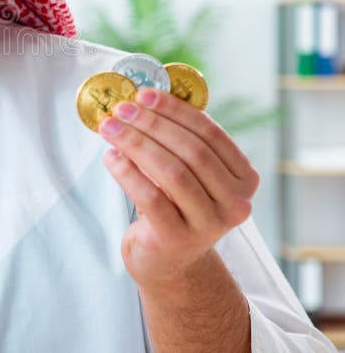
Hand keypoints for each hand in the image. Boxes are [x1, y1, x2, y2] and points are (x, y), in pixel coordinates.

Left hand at [98, 87, 258, 291]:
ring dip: (136, 144)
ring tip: (109, 128)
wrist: (167, 258)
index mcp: (243, 177)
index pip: (211, 133)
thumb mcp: (186, 170)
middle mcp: (236, 203)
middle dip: (151, 124)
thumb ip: (177, 138)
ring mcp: (209, 224)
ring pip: (172, 173)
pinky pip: (151, 198)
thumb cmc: (174, 202)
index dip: (175, 110)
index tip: (143, 94)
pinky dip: (128, 172)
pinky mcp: (179, 239)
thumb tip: (143, 96)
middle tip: (120, 108)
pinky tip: (110, 157)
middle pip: (191, 151)